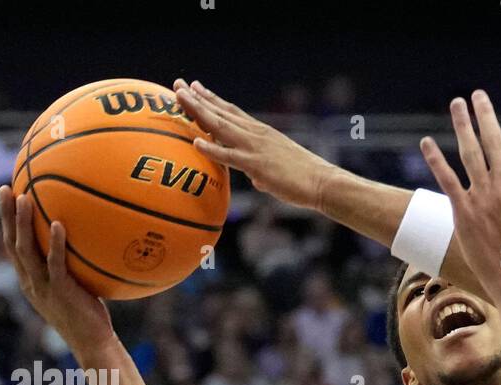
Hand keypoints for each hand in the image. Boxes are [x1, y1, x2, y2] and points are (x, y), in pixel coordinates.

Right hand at [0, 186, 114, 356]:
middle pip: (11, 243)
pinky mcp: (60, 292)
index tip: (7, 197)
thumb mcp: (74, 290)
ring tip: (24, 197)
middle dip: (6, 215)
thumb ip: (71, 269)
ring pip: (26, 250)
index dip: (7, 222)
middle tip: (5, 188)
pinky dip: (56, 243)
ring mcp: (43, 287)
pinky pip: (55, 263)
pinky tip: (59, 224)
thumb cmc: (88, 318)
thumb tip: (86, 244)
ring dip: (23, 223)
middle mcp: (30, 282)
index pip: (12, 247)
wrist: (92, 344)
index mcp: (30, 281)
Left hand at [173, 79, 332, 208]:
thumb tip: (256, 180)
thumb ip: (262, 171)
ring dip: (198, 112)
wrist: (323, 182)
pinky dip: (213, 149)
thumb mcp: (279, 168)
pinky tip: (196, 141)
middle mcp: (256, 134)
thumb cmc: (304, 179)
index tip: (195, 87)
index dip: (212, 99)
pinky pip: (230, 156)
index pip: (232, 111)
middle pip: (221, 112)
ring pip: (221, 126)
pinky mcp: (257, 165)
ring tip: (179, 99)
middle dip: (197, 98)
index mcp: (262, 133)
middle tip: (177, 85)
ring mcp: (256, 148)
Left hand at [420, 89, 500, 297]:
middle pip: (493, 139)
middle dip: (486, 113)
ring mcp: (483, 197)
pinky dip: (436, 160)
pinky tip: (427, 142)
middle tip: (477, 94)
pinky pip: (447, 180)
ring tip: (456, 104)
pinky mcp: (463, 212)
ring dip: (462, 125)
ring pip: (469, 152)